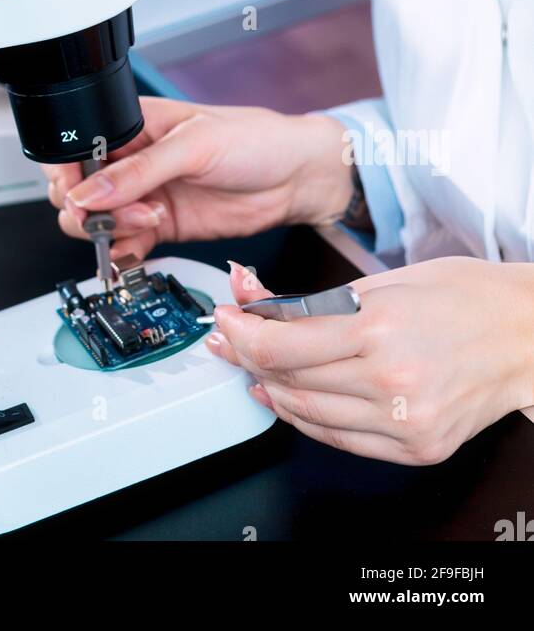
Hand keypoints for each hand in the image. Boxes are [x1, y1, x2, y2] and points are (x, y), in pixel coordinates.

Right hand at [42, 96, 352, 262]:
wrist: (297, 177)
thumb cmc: (255, 140)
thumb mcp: (194, 146)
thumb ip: (139, 171)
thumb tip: (90, 192)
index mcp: (132, 125)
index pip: (77, 149)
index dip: (67, 173)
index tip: (77, 193)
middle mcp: (133, 160)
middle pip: (78, 190)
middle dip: (86, 208)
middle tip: (117, 212)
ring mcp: (145, 195)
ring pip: (96, 221)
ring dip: (110, 229)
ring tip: (146, 221)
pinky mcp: (161, 225)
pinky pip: (125, 243)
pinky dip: (124, 251)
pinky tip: (141, 244)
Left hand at [209, 257, 533, 463]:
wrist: (526, 334)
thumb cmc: (465, 296)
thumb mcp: (384, 281)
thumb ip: (316, 299)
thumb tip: (255, 298)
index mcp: (380, 328)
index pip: (283, 343)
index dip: (242, 332)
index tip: (226, 319)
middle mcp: (391, 380)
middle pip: (290, 378)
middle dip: (248, 356)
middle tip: (230, 338)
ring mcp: (405, 421)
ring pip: (308, 413)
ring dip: (271, 389)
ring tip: (252, 367)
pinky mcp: (416, 447)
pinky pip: (341, 439)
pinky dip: (307, 420)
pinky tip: (288, 400)